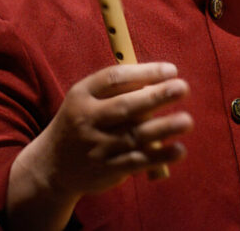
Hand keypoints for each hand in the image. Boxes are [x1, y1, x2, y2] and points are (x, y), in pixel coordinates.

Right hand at [7, 62, 191, 230]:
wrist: (52, 166)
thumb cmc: (82, 122)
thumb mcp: (87, 99)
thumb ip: (118, 89)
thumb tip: (161, 79)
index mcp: (82, 95)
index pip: (114, 79)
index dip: (144, 72)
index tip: (172, 70)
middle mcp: (88, 120)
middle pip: (125, 106)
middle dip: (156, 96)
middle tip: (182, 88)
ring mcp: (98, 147)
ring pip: (134, 136)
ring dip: (163, 128)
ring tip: (186, 121)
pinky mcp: (108, 169)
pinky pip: (137, 161)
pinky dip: (160, 157)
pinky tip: (179, 149)